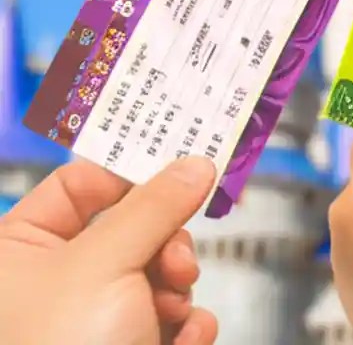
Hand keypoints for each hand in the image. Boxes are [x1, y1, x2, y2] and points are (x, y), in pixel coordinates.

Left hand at [0, 157, 218, 344]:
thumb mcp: (106, 262)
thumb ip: (155, 206)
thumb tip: (194, 163)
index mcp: (19, 249)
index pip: (80, 184)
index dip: (131, 174)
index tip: (182, 166)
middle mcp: (53, 280)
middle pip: (133, 226)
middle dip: (167, 243)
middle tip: (177, 259)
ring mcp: (92, 317)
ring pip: (159, 271)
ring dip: (179, 288)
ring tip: (175, 310)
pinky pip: (170, 316)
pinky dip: (185, 325)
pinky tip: (185, 338)